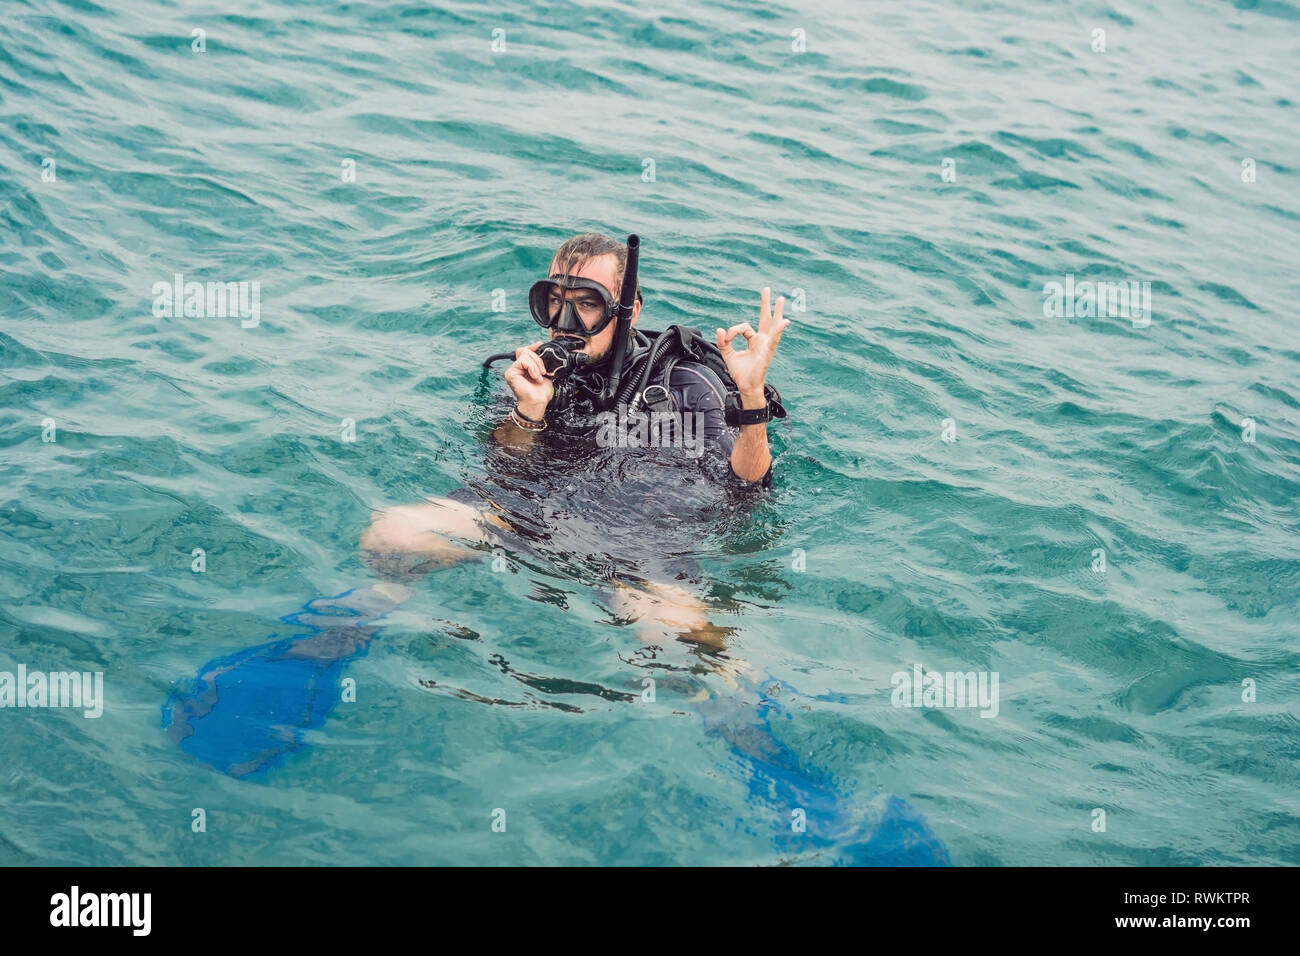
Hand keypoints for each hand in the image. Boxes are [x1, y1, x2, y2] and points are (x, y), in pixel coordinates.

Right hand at [502, 341, 553, 418]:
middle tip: (543, 371)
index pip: (525, 351)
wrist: (537, 402)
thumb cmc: (541, 392)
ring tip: (539, 377)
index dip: (533, 347)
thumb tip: (539, 345)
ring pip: (525, 355)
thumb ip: (539, 361)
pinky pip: (523, 361)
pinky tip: (535, 377)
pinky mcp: (510, 373)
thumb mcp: (543, 372)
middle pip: (525, 351)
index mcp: (523, 368)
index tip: (540, 344)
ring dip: (536, 365)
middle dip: (537, 359)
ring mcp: (512, 370)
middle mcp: (516, 368)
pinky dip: (532, 368)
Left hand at [716, 287, 789, 404]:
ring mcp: (767, 345)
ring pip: (773, 325)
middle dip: (765, 304)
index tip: (726, 338)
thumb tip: (719, 329)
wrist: (745, 386)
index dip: (733, 331)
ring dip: (777, 311)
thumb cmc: (740, 373)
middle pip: (765, 319)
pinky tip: (785, 322)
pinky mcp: (768, 351)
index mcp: (754, 341)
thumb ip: (723, 342)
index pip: (744, 327)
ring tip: (781, 299)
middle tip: (766, 289)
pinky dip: (779, 330)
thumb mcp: (728, 354)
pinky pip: (774, 339)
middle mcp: (762, 341)